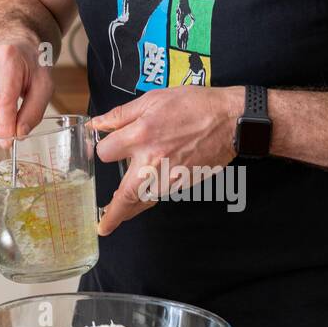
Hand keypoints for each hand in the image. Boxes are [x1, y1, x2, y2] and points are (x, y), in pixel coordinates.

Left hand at [91, 85, 240, 234]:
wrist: (229, 120)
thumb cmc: (193, 105)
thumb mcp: (152, 99)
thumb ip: (121, 115)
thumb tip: (98, 123)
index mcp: (141, 136)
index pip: (105, 154)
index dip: (103, 149)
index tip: (106, 148)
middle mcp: (152, 162)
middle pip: (124, 196)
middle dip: (112, 214)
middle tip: (103, 226)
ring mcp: (169, 177)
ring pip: (143, 201)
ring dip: (129, 208)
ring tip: (116, 214)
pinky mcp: (183, 184)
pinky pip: (159, 196)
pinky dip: (148, 200)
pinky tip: (142, 197)